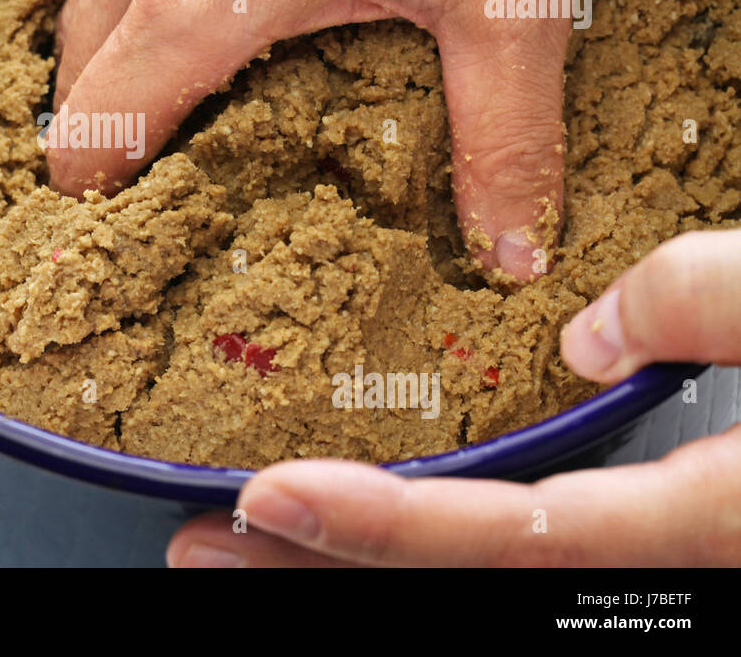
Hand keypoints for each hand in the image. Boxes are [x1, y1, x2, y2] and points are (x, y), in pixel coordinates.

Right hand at [48, 0, 592, 278]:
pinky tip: (224, 13)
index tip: (138, 249)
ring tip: (205, 112)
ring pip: (90, 19)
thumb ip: (501, 135)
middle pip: (78, 88)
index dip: (102, 209)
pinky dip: (143, 12)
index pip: (91, 140)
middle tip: (186, 194)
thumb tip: (511, 253)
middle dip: (113, 151)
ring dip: (127, 76)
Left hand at [167, 229, 740, 566]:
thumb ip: (714, 302)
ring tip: (245, 548)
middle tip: (204, 555)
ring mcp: (654, 568)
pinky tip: (372, 516)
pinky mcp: (650, 539)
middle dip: (330, 583)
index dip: (388, 530)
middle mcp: (668, 573)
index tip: (268, 501)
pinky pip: (519, 556)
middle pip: (475, 592)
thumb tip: (591, 334)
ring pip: (487, 585)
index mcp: (708, 527)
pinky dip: (432, 545)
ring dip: (360, 571)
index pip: (519, 542)